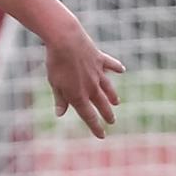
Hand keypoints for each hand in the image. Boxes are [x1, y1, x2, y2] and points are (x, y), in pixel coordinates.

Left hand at [44, 22, 124, 139]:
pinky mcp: (99, 59)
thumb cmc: (56, 63)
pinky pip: (110, 65)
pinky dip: (116, 67)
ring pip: (108, 88)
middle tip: (112, 121)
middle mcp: (91, 87)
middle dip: (106, 114)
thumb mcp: (54, 84)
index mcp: (78, 95)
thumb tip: (60, 114)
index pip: (89, 116)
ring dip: (112, 96)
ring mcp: (97, 73)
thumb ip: (60, 99)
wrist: (65, 40)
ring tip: (116, 103)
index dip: (95, 127)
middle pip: (101, 104)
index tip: (102, 135)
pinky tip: (122, 70)